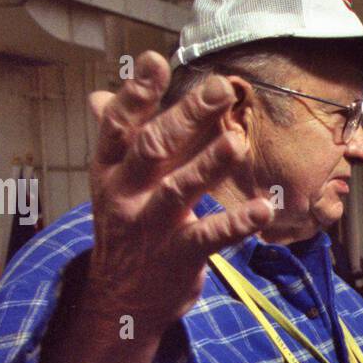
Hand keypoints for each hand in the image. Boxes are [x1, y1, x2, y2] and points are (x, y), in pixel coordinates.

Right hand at [85, 51, 274, 341]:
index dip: (137, 94)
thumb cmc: (127, 230)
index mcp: (109, 170)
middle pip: (154, 148)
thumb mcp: (114, 184)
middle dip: (186, 116)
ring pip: (179, 189)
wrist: (120, 301)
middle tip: (219, 88)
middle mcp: (126, 194)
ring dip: (209, 164)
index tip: (156, 60)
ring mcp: (151, 226)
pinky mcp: (179, 256)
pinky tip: (263, 207)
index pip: (119, 126)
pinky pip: (210, 237)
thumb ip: (119, 141)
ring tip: (236, 140)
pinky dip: (237, 222)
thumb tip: (100, 94)